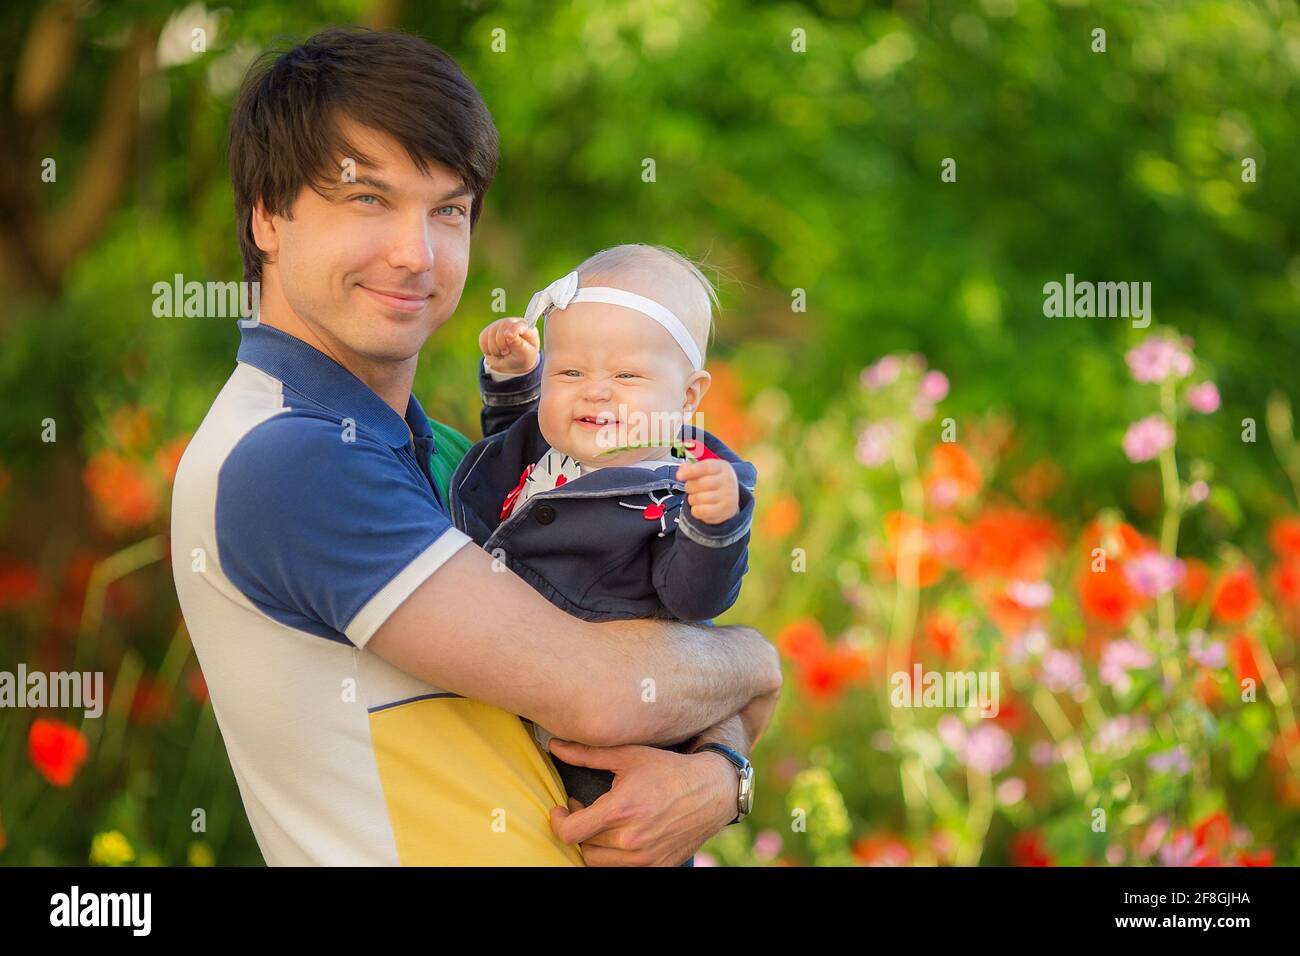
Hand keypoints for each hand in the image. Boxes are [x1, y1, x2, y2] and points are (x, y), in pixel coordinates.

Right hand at [479, 317, 539, 375]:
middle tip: (507, 352)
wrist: (513, 361)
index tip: (509, 336)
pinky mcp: (488, 330)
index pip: (519, 325)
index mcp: (526, 328)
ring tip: (503, 352)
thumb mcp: (525, 354)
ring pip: (490, 334)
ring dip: (495, 350)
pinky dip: (487, 349)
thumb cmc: (523, 356)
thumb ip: (519, 345)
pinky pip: (483, 340)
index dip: (513, 329)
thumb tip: (509, 335)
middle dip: (502, 345)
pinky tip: (496, 350)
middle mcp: (512, 322)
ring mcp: (499, 324)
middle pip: (502, 329)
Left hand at [547, 739, 736, 865]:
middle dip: (579, 827)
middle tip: (586, 809)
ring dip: (594, 844)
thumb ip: (587, 754)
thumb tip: (555, 746)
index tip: (562, 808)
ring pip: (598, 862)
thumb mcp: (628, 756)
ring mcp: (644, 859)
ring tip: (603, 823)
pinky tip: (621, 835)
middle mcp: (630, 840)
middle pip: (582, 846)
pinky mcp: (656, 868)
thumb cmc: (668, 770)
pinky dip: (614, 856)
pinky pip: (621, 869)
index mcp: (620, 811)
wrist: (711, 791)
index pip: (570, 832)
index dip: (558, 820)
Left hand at [675, 458, 739, 524]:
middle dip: (689, 486)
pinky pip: (700, 511)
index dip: (690, 471)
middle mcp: (727, 481)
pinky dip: (695, 510)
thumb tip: (681, 469)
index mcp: (722, 467)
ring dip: (692, 499)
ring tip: (697, 497)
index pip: (705, 467)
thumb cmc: (714, 480)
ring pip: (698, 499)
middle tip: (690, 487)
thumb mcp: (706, 470)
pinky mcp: (724, 511)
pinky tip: (700, 507)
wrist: (732, 497)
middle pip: (699, 484)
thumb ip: (692, 467)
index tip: (678, 476)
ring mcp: (727, 497)